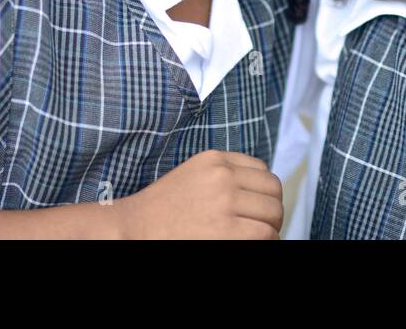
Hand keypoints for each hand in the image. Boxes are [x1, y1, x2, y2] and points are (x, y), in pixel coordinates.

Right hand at [116, 150, 283, 238]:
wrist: (132, 230)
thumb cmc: (160, 212)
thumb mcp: (193, 178)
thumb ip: (222, 177)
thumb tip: (259, 195)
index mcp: (214, 160)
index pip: (262, 171)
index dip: (264, 193)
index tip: (257, 208)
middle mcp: (223, 176)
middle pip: (273, 191)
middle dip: (271, 211)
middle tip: (262, 227)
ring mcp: (225, 202)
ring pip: (273, 214)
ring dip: (270, 229)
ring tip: (257, 239)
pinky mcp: (228, 230)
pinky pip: (265, 235)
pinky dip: (266, 243)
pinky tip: (251, 246)